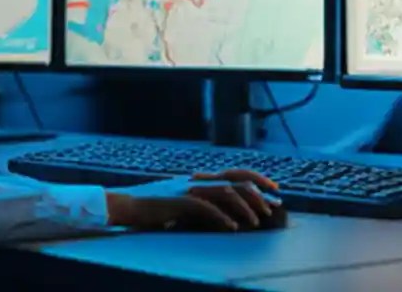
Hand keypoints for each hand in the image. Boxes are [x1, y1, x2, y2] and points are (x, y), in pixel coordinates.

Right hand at [106, 169, 281, 231]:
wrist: (127, 205)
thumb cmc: (154, 207)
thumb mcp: (184, 203)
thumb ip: (203, 205)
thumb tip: (226, 216)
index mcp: (200, 179)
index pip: (234, 173)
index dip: (257, 177)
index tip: (274, 188)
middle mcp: (198, 180)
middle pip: (235, 179)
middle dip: (258, 192)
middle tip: (273, 206)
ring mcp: (189, 189)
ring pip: (225, 192)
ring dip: (244, 207)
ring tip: (257, 221)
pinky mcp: (179, 201)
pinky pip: (206, 208)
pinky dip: (222, 217)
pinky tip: (233, 228)